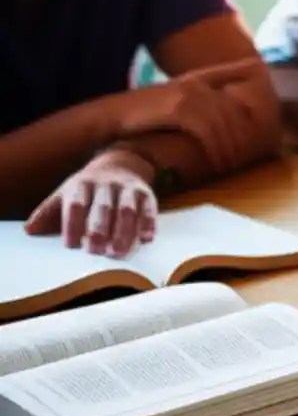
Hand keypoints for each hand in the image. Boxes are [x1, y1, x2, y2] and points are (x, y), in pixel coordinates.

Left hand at [24, 150, 157, 257]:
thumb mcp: (66, 194)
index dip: (73, 225)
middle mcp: (105, 184)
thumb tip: (29, 230)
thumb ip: (49, 213)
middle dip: (100, 230)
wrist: (122, 163)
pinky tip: (146, 239)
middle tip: (96, 251)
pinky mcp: (146, 193)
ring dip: (124, 232)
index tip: (72, 246)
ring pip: (127, 210)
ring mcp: (127, 188)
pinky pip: (149, 209)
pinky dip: (149, 224)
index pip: (76, 205)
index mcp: (81, 185)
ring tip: (118, 252)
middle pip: (103, 208)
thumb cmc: (89, 188)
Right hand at [111, 57, 262, 173]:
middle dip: (250, 136)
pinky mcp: (177, 107)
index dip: (260, 108)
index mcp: (201, 79)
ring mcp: (188, 93)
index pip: (245, 79)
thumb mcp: (180, 109)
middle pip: (240, 109)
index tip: (266, 134)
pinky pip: (209, 129)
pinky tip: (220, 163)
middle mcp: (198, 82)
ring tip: (235, 165)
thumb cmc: (147, 120)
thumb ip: (207, 111)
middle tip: (253, 158)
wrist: (108, 119)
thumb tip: (237, 130)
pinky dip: (218, 147)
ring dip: (235, 147)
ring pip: (227, 121)